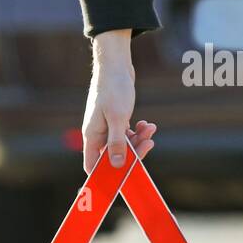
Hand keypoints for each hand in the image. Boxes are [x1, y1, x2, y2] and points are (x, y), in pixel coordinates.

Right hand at [82, 29, 156, 173]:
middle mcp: (97, 135)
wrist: (115, 65)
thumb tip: (116, 166)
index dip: (106, 176)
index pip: (93, 166)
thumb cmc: (113, 89)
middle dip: (133, 153)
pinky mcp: (115, 121)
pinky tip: (147, 124)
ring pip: (123, 145)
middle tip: (149, 143)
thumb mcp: (118, 117)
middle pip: (113, 157)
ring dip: (138, 141)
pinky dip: (138, 132)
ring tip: (150, 129)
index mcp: (92, 136)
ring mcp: (106, 128)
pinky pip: (127, 135)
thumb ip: (117, 142)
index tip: (124, 177)